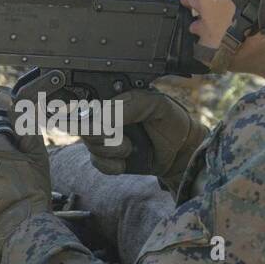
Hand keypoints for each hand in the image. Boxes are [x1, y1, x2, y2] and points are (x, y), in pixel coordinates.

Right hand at [81, 90, 206, 189]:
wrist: (180, 150)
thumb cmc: (170, 120)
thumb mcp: (155, 103)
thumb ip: (130, 104)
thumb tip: (104, 118)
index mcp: (115, 98)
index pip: (89, 103)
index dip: (93, 114)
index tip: (108, 123)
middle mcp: (105, 117)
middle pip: (84, 126)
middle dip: (103, 136)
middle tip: (121, 138)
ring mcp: (104, 138)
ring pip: (90, 145)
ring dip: (112, 150)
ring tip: (131, 147)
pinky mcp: (107, 158)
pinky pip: (96, 162)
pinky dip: (111, 165)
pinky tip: (125, 161)